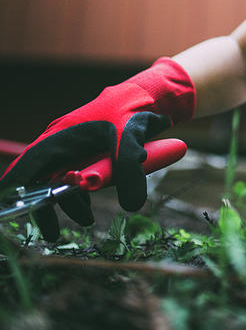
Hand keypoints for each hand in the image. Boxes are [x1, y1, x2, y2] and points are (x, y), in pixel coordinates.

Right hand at [0, 57, 195, 239]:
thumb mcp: (131, 137)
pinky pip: (72, 177)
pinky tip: (90, 204)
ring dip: (66, 202)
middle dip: (44, 205)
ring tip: (86, 219)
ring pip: (56, 180)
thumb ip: (130, 169)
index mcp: (61, 136)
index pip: (29, 164)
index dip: (14, 186)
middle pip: (39, 177)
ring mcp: (71, 148)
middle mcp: (60, 142)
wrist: (148, 96)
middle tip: (53, 233)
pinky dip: (79, 193)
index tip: (6, 206)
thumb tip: (130, 206)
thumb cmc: (131, 110)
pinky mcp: (85, 153)